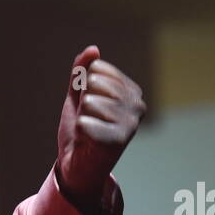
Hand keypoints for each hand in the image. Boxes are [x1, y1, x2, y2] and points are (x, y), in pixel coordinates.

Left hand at [57, 45, 146, 202]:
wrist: (76, 165)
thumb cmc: (79, 130)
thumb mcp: (77, 97)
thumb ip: (82, 72)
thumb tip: (93, 49)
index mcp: (131, 91)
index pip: (97, 68)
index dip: (82, 87)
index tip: (87, 106)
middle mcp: (137, 104)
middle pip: (94, 84)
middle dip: (82, 103)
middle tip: (87, 121)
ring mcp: (131, 122)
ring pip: (89, 102)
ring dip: (81, 118)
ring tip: (88, 132)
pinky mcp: (119, 139)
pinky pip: (84, 122)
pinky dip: (79, 132)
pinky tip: (87, 141)